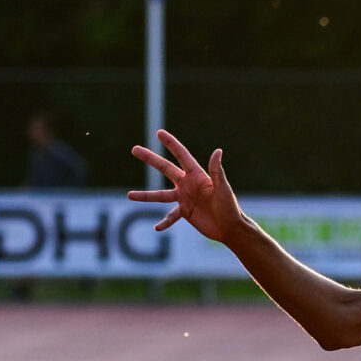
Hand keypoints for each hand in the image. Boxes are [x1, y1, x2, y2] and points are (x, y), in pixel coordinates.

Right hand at [127, 130, 245, 242]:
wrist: (231, 228)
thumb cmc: (230, 207)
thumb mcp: (223, 189)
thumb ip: (217, 171)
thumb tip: (218, 151)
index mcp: (197, 176)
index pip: (182, 156)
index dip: (171, 144)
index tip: (159, 133)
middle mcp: (188, 184)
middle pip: (165, 169)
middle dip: (150, 158)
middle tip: (134, 149)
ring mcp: (184, 198)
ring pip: (161, 195)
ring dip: (146, 196)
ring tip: (129, 195)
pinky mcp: (184, 212)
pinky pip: (170, 216)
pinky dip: (164, 222)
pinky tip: (157, 228)